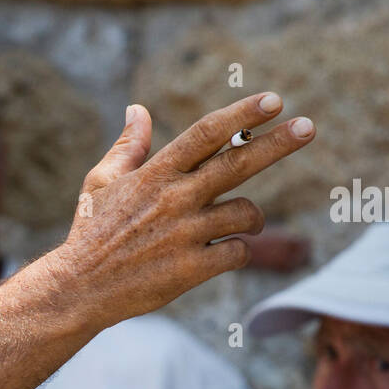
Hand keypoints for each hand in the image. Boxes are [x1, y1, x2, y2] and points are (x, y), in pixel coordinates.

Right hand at [56, 92, 314, 330]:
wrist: (79, 288)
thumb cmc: (91, 231)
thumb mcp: (101, 181)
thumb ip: (128, 146)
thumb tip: (138, 109)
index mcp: (155, 173)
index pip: (207, 133)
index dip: (242, 114)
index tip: (273, 100)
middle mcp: (175, 198)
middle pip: (238, 163)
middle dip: (278, 143)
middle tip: (309, 127)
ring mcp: (185, 234)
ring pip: (246, 214)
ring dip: (253, 218)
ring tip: (245, 222)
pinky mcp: (191, 269)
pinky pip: (237, 253)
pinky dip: (237, 251)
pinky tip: (222, 254)